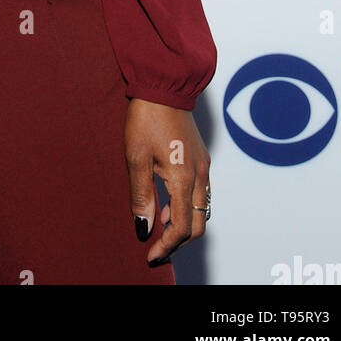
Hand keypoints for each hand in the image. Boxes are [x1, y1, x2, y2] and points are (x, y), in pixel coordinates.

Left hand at [124, 98, 210, 265]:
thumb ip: (141, 196)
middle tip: (156, 249)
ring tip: (157, 226)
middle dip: (177, 241)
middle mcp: (200, 176)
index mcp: (184, 178)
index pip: (180, 227)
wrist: (164, 85)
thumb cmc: (146, 118)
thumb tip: (144, 228)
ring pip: (200, 210)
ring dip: (182, 224)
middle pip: (196, 224)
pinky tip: (166, 203)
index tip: (150, 255)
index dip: (166, 246)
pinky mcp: (201, 158)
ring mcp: (204, 166)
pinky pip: (200, 193)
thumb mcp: (136, 158)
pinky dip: (185, 206)